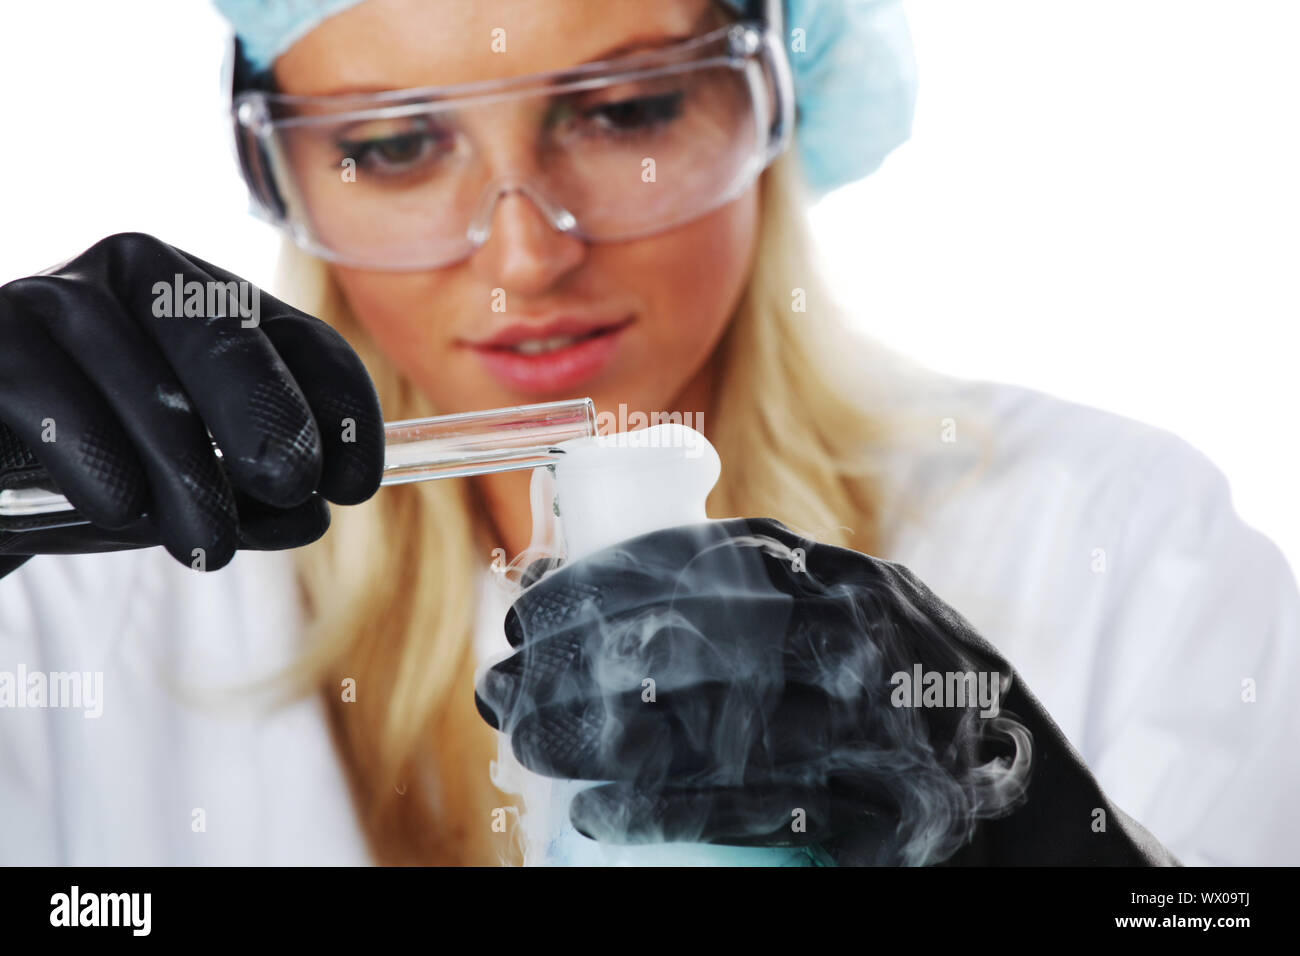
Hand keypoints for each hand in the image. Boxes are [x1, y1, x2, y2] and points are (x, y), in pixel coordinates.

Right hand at [0, 233, 383, 575]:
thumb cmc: (94, 474)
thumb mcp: (188, 489)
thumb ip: (250, 499)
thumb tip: (313, 515)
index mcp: (212, 303)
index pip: (301, 341)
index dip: (340, 406)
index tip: (358, 481)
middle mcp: (138, 275)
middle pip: (227, 337)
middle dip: (272, 417)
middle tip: (294, 486)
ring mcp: (57, 295)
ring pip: (146, 381)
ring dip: (188, 474)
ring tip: (207, 547)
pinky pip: (54, 395)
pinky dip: (96, 458)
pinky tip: (118, 506)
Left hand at [475, 517, 1178, 865]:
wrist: (1036, 806)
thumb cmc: (915, 702)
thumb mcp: (859, 622)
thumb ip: (769, 601)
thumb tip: (616, 591)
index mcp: (849, 581)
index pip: (711, 556)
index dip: (608, 578)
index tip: (533, 600)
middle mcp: (866, 640)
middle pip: (696, 636)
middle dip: (582, 654)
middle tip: (504, 681)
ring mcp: (881, 729)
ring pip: (713, 721)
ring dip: (603, 734)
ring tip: (529, 740)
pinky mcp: (887, 817)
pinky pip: (755, 805)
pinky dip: (667, 807)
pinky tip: (600, 809)